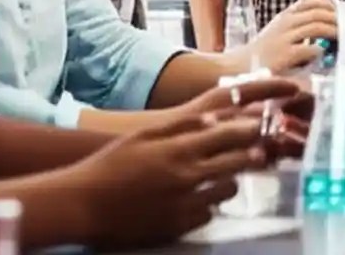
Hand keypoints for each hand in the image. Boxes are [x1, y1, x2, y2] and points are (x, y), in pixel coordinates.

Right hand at [67, 109, 271, 248]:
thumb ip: (180, 126)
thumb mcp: (143, 135)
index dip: (249, 130)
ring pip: (227, 190)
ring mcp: (185, 203)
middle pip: (237, 163)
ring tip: (226, 175)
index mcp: (179, 149)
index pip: (228, 135)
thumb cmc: (109, 165)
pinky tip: (199, 198)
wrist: (83, 205)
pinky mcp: (178, 225)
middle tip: (260, 152)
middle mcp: (188, 176)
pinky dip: (207, 205)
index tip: (259, 127)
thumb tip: (212, 119)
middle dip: (253, 156)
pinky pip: (208, 214)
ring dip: (230, 180)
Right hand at [241, 0, 337, 72]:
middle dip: (337, 19)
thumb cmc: (264, 50)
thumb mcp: (279, 28)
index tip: (343, 14)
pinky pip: (310, 49)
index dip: (332, 6)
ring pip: (317, 27)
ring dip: (334, 32)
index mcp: (286, 15)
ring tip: (343, 40)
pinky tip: (325, 55)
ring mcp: (285, 38)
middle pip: (319, 12)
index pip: (313, 2)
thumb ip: (296, 18)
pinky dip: (321, 50)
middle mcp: (286, 23)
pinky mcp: (285, 55)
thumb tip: (313, 4)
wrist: (240, 66)